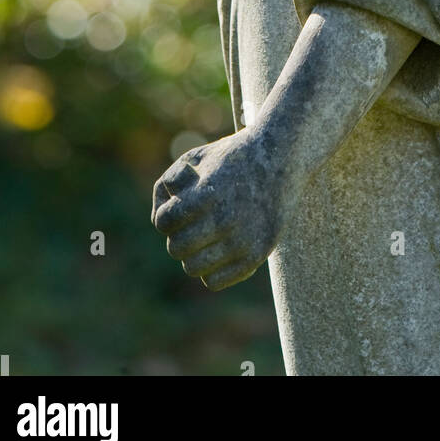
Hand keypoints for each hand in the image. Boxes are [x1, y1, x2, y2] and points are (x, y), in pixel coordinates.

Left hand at [151, 124, 294, 290]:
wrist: (281, 158)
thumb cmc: (230, 159)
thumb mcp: (194, 158)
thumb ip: (166, 185)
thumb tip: (158, 220)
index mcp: (207, 194)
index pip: (164, 222)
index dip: (166, 215)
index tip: (181, 206)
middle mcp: (226, 220)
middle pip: (176, 248)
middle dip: (179, 235)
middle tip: (194, 222)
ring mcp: (243, 240)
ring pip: (193, 268)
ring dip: (193, 253)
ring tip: (206, 235)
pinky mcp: (257, 255)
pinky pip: (214, 281)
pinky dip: (210, 269)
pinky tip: (219, 248)